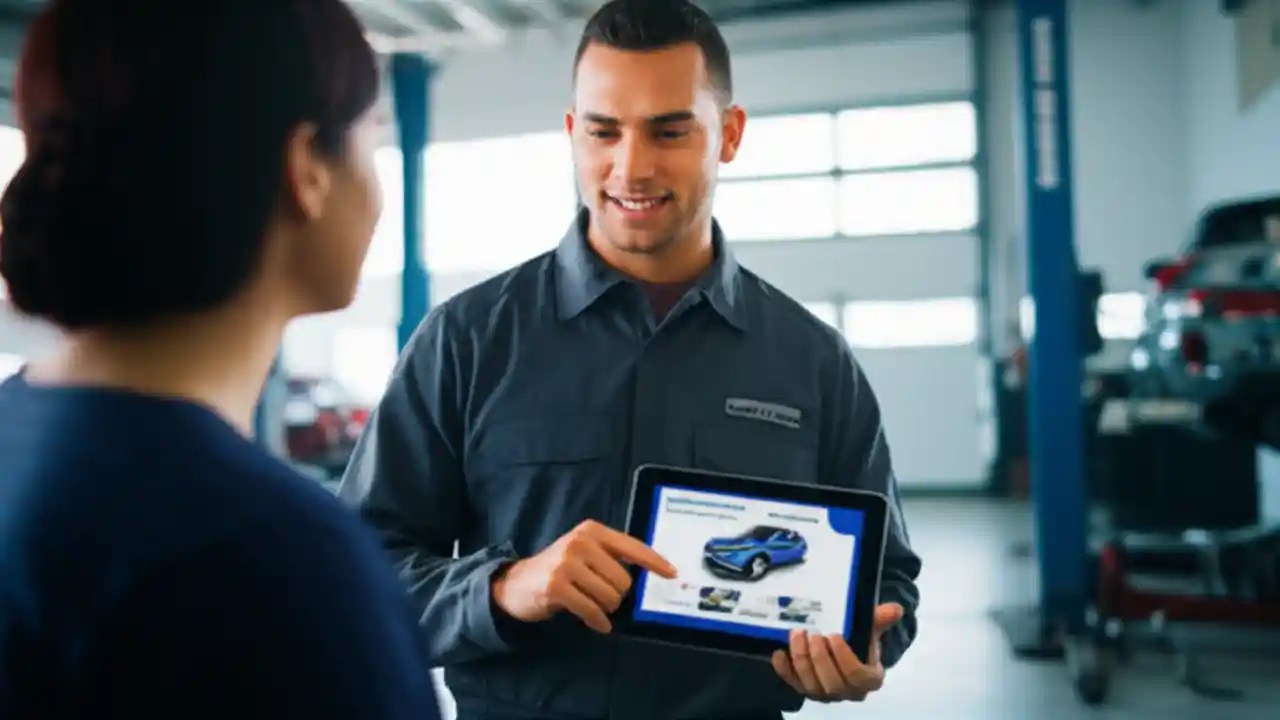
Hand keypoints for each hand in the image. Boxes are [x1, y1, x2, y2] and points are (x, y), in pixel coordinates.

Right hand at [491, 520, 676, 633]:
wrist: (515, 583)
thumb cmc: (558, 569)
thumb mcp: (584, 552)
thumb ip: (610, 557)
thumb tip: (649, 572)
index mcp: (591, 531)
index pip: (631, 546)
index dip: (654, 561)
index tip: (672, 573)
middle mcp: (580, 542)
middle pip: (623, 579)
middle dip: (617, 595)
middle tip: (598, 594)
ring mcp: (566, 563)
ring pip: (610, 596)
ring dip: (606, 608)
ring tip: (589, 602)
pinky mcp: (556, 586)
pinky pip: (592, 611)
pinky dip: (598, 621)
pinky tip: (598, 623)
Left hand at [771, 603, 902, 702]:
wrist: (843, 645)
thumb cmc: (859, 637)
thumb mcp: (870, 626)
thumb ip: (880, 618)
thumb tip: (896, 609)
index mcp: (869, 679)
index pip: (858, 677)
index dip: (844, 658)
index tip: (834, 636)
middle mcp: (848, 693)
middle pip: (833, 685)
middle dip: (819, 659)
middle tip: (812, 635)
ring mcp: (825, 694)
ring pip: (811, 687)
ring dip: (801, 661)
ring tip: (797, 635)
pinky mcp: (805, 690)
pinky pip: (793, 684)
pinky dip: (785, 670)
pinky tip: (780, 652)